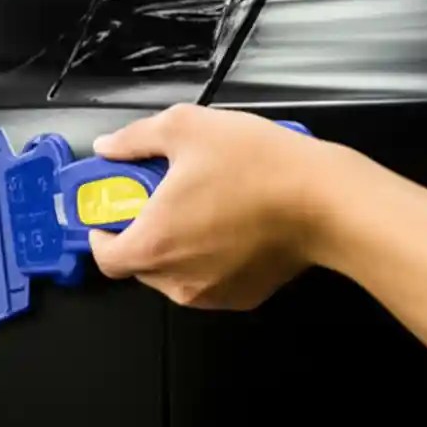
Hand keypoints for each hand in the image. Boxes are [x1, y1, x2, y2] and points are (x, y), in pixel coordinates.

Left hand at [88, 104, 358, 309]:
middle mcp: (177, 280)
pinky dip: (208, 258)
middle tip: (161, 198)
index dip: (102, 234)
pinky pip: (209, 280)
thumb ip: (135, 139)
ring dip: (176, 246)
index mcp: (154, 243)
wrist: (324, 201)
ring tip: (202, 206)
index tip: (113, 212)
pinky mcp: (243, 298)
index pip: (105, 257)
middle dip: (143, 233)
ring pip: (174, 274)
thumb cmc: (255, 164)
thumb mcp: (186, 128)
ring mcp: (211, 295)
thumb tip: (108, 147)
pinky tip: (230, 224)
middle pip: (139, 265)